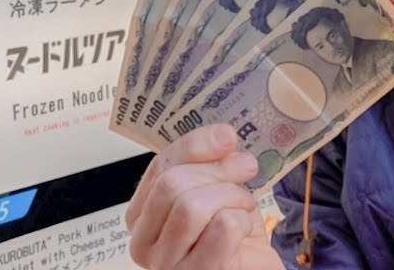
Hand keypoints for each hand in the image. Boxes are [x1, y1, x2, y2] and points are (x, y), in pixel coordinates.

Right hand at [127, 125, 281, 269]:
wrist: (251, 268)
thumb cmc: (233, 237)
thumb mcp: (215, 191)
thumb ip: (208, 165)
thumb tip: (221, 136)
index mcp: (142, 215)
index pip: (159, 167)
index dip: (195, 146)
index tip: (226, 136)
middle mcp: (144, 242)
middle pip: (171, 184)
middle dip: (217, 170)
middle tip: (246, 167)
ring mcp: (166, 264)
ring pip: (192, 206)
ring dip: (231, 196)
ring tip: (243, 205)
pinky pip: (222, 228)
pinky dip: (241, 220)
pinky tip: (243, 230)